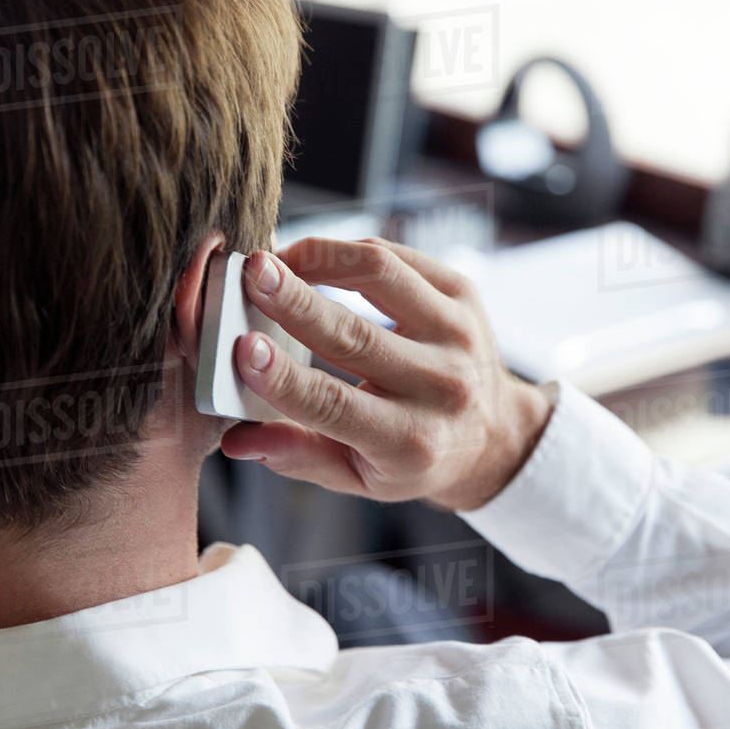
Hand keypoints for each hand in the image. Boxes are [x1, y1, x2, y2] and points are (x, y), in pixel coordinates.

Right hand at [218, 238, 551, 510]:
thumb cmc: (414, 456)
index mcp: (410, 441)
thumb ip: (298, 456)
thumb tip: (236, 440)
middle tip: (251, 277)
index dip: (284, 378)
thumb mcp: (358, 477)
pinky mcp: (463, 293)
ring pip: (381, 275)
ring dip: (321, 259)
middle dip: (296, 302)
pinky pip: (398, 256)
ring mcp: (457, 333)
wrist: (492, 435)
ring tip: (273, 260)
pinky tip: (312, 258)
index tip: (243, 349)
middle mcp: (440, 385)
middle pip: (356, 335)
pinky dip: (348, 251)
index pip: (335, 405)